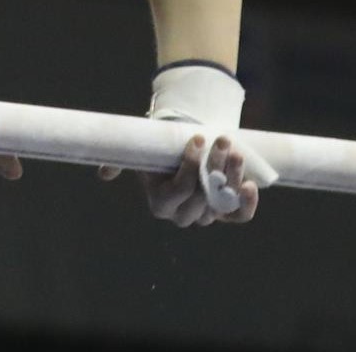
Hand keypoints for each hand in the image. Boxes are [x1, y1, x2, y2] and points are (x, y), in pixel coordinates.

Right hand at [101, 130, 273, 226]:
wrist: (190, 142)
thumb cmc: (163, 147)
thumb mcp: (142, 152)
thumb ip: (120, 162)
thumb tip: (104, 174)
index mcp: (161, 204)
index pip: (179, 191)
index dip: (190, 168)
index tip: (197, 139)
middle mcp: (184, 214)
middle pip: (202, 199)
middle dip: (213, 168)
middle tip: (220, 140)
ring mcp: (208, 213)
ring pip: (222, 203)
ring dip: (232, 177)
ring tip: (234, 151)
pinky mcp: (228, 210)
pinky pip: (239, 216)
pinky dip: (246, 203)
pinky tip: (251, 185)